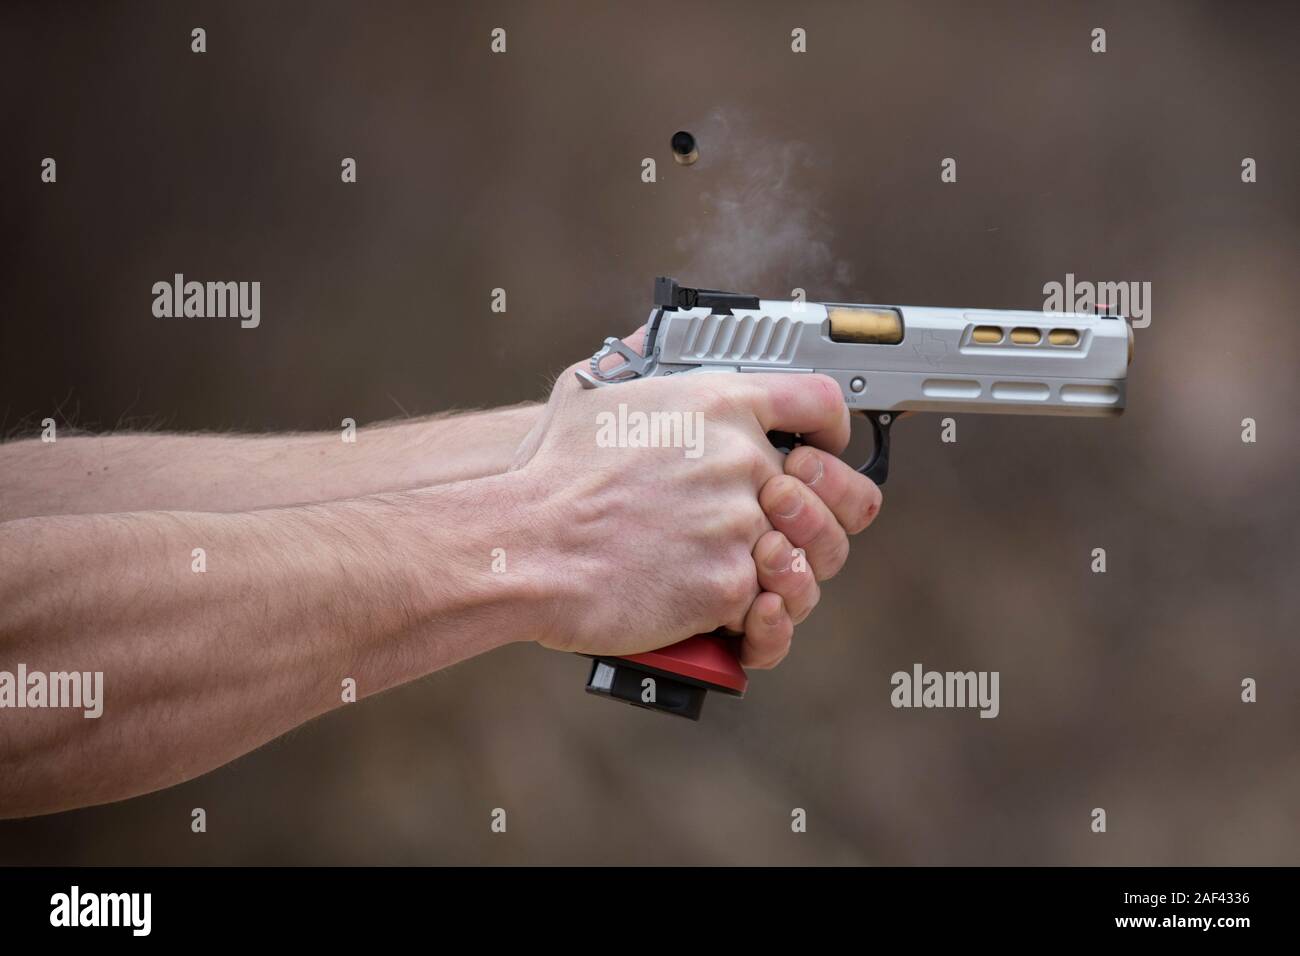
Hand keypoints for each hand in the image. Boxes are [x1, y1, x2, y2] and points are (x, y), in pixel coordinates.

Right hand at [512, 329, 881, 666]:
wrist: (527, 547)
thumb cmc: (551, 475)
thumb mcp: (589, 390)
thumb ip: (637, 359)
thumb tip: (652, 339)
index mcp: (720, 403)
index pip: (819, 401)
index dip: (833, 430)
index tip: (824, 449)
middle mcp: (742, 459)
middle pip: (833, 491)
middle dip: (826, 513)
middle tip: (793, 527)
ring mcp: (741, 524)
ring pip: (810, 556)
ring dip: (793, 570)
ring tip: (761, 575)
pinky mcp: (728, 584)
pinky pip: (771, 608)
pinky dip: (758, 619)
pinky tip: (743, 612)